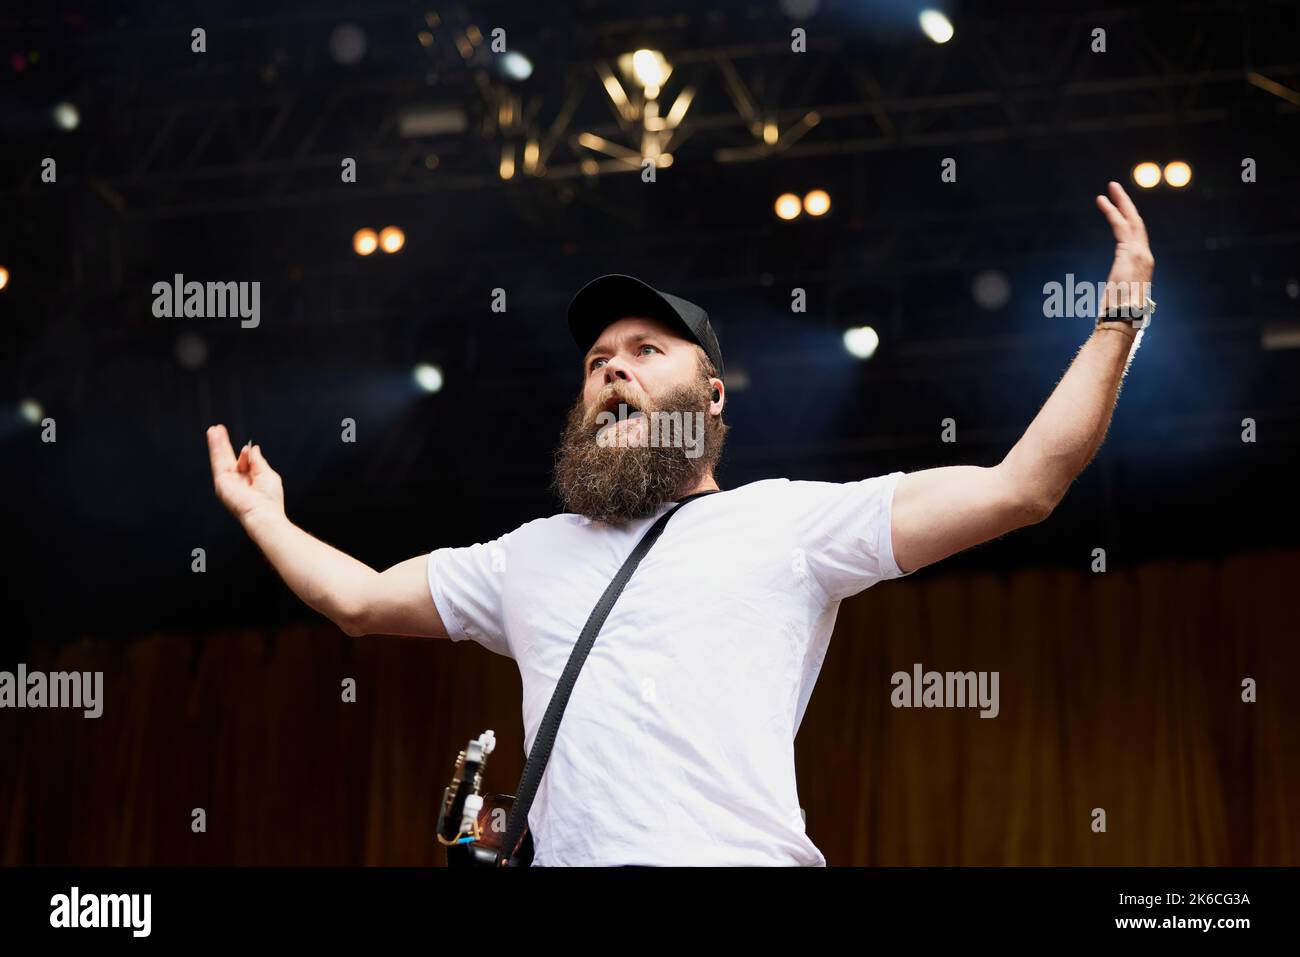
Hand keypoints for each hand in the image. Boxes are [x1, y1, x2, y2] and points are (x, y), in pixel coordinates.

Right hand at [206, 424, 284, 525]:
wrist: (263, 513)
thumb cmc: (269, 499)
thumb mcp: (266, 474)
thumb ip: (257, 461)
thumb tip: (252, 448)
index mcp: (248, 481)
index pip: (243, 463)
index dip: (245, 454)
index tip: (247, 449)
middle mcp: (236, 482)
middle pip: (228, 459)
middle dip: (224, 445)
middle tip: (218, 429)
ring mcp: (228, 482)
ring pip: (221, 459)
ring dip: (217, 444)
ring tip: (213, 429)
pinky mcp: (221, 482)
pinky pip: (218, 462)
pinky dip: (215, 449)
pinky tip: (213, 437)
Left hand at [1095, 181, 1154, 302]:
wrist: (1123, 319)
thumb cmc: (1117, 314)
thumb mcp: (1118, 297)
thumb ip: (1117, 289)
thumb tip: (1108, 301)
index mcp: (1142, 265)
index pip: (1135, 237)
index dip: (1127, 221)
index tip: (1116, 209)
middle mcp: (1145, 256)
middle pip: (1136, 223)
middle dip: (1126, 204)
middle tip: (1114, 188)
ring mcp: (1140, 253)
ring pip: (1131, 220)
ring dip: (1120, 202)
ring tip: (1110, 188)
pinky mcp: (1130, 253)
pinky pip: (1120, 225)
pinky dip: (1112, 211)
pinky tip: (1102, 200)